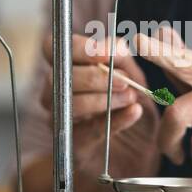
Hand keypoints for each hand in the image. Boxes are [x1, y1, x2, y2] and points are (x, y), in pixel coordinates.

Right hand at [38, 32, 160, 179]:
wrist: (138, 145)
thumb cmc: (129, 99)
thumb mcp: (131, 71)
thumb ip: (121, 55)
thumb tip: (116, 45)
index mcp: (66, 65)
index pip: (53, 47)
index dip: (78, 49)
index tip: (106, 53)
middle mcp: (56, 90)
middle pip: (60, 77)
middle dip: (95, 77)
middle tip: (125, 81)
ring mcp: (61, 118)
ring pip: (69, 104)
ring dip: (103, 99)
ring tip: (132, 97)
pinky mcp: (74, 145)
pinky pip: (88, 131)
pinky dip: (114, 121)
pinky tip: (133, 113)